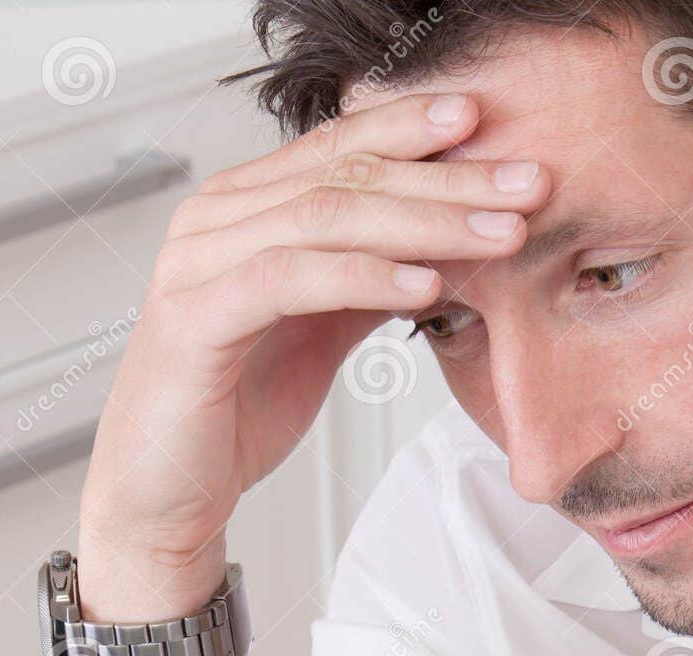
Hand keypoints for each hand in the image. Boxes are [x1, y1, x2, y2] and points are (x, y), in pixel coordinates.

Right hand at [77, 92, 547, 608]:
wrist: (168, 492)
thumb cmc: (235, 412)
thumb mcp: (321, 332)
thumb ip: (367, 279)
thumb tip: (442, 245)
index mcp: (242, 209)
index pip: (339, 148)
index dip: (414, 131)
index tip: (489, 126)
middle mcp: (214, 219)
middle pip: (344, 175)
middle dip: (445, 178)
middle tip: (525, 184)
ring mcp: (199, 263)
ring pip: (324, 218)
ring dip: (424, 224)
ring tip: (497, 234)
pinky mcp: (197, 319)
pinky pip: (291, 280)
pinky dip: (363, 278)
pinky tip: (422, 285)